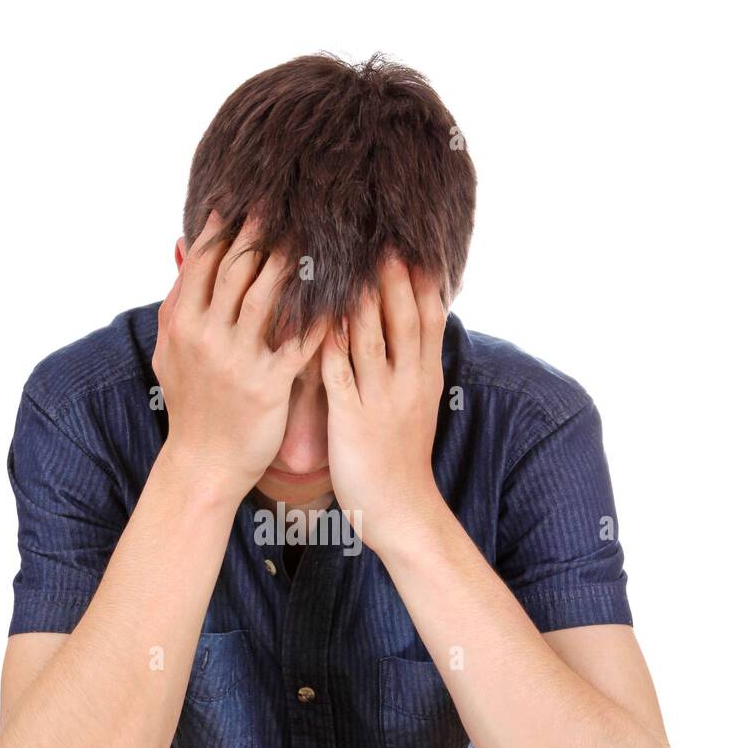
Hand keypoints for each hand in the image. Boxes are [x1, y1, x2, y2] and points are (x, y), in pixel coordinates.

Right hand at [152, 211, 323, 505]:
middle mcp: (206, 337)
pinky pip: (299, 342)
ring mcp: (236, 361)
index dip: (225, 228)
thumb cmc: (191, 406)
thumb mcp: (169, 353)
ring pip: (267, 297)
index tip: (245, 199)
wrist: (204, 464)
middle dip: (262, 233)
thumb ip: (176, 301)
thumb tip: (180, 246)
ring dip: (292, 263)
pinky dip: (321, 316)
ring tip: (315, 234)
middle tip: (287, 203)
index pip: (203, 262)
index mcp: (181, 324)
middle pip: (236, 270)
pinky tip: (342, 293)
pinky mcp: (267, 385)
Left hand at [321, 258, 447, 555]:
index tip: (414, 245)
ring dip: (359, 299)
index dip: (423, 280)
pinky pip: (339, 373)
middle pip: (404, 318)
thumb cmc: (401, 457)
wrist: (401, 509)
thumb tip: (409, 328)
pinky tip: (316, 318)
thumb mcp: (417, 405)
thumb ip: (411, 365)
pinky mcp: (352, 419)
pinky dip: (329, 343)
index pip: (430, 318)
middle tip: (383, 238)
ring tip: (347, 262)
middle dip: (394, 278)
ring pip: (371, 339)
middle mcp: (408, 382)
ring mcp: (380, 400)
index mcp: (426, 377)